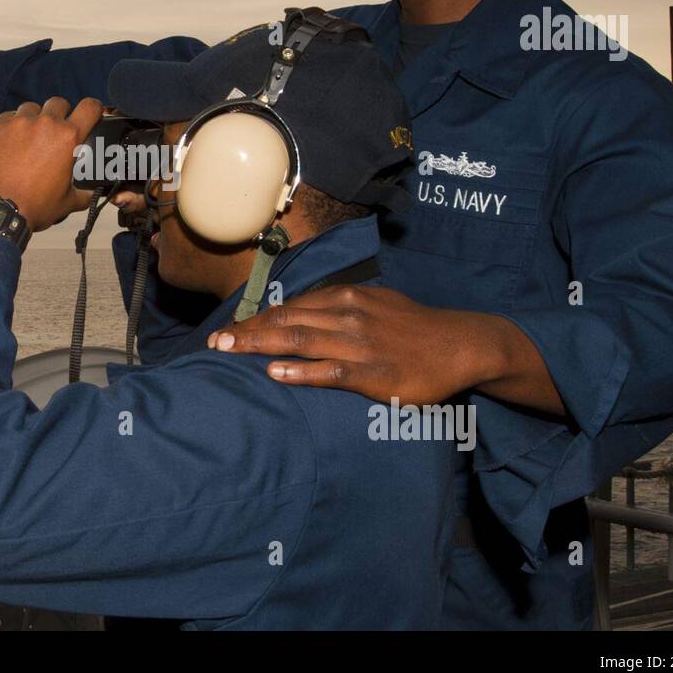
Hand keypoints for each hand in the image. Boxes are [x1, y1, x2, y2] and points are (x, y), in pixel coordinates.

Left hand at [0, 97, 102, 232]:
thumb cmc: (34, 206)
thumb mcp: (68, 202)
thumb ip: (84, 194)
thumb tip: (91, 194)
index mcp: (68, 138)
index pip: (90, 108)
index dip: (94, 108)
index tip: (90, 113)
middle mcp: (44, 124)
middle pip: (58, 103)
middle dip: (60, 114)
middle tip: (55, 131)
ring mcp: (18, 123)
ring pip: (31, 108)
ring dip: (34, 119)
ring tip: (30, 137)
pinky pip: (8, 117)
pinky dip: (13, 126)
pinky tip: (11, 142)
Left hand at [206, 284, 563, 413]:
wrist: (459, 344)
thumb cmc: (412, 327)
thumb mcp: (373, 304)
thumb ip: (338, 307)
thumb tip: (302, 315)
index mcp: (345, 298)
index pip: (289, 307)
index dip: (254, 319)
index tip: (227, 330)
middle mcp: (346, 315)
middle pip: (285, 320)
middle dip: (246, 332)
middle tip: (213, 343)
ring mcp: (358, 344)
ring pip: (299, 341)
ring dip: (260, 346)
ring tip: (229, 352)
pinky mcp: (372, 373)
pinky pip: (329, 372)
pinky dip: (300, 371)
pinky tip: (276, 374)